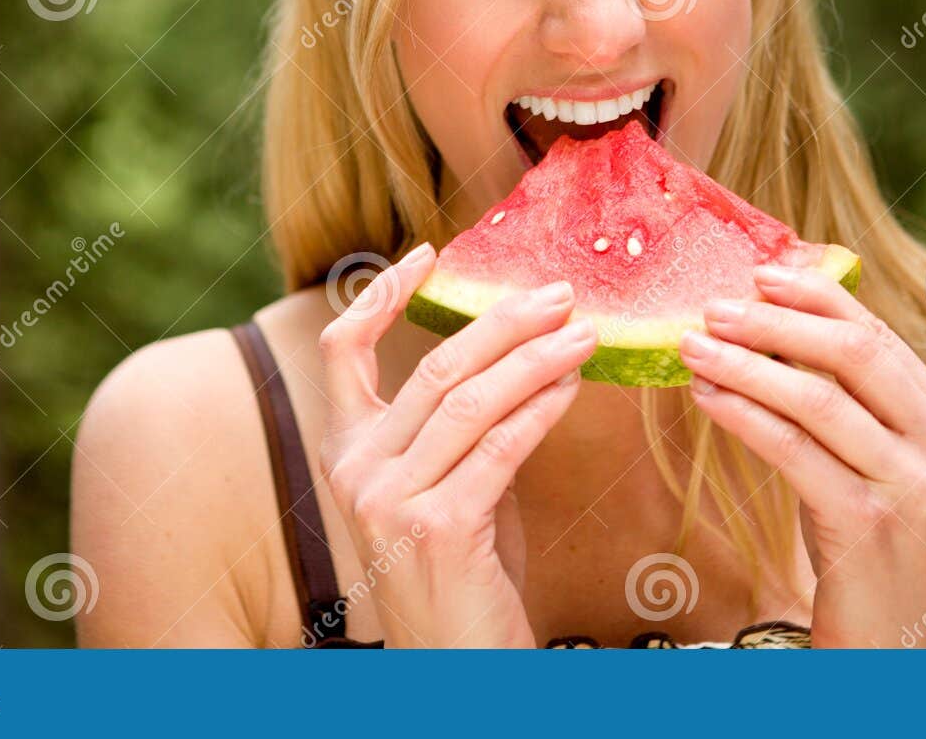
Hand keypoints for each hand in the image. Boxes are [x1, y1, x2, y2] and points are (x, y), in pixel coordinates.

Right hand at [317, 242, 596, 647]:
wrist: (457, 671)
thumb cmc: (461, 578)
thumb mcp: (445, 489)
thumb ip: (460, 430)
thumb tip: (516, 354)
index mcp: (346, 452)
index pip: (342, 352)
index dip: (380, 295)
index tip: (427, 253)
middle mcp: (356, 471)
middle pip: (434, 367)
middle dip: (504, 322)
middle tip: (559, 293)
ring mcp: (390, 500)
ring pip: (472, 400)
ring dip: (537, 357)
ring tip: (583, 331)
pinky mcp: (437, 528)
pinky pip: (501, 446)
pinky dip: (543, 407)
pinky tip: (575, 384)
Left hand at [678, 264, 925, 647]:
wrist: (905, 645)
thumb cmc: (876, 543)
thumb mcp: (880, 460)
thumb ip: (853, 399)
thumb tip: (775, 326)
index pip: (876, 332)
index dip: (815, 295)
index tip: (761, 272)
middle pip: (850, 353)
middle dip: (775, 322)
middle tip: (714, 307)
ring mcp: (910, 483)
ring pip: (816, 398)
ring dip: (744, 364)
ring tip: (692, 346)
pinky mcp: (867, 523)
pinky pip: (792, 449)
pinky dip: (742, 415)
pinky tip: (706, 397)